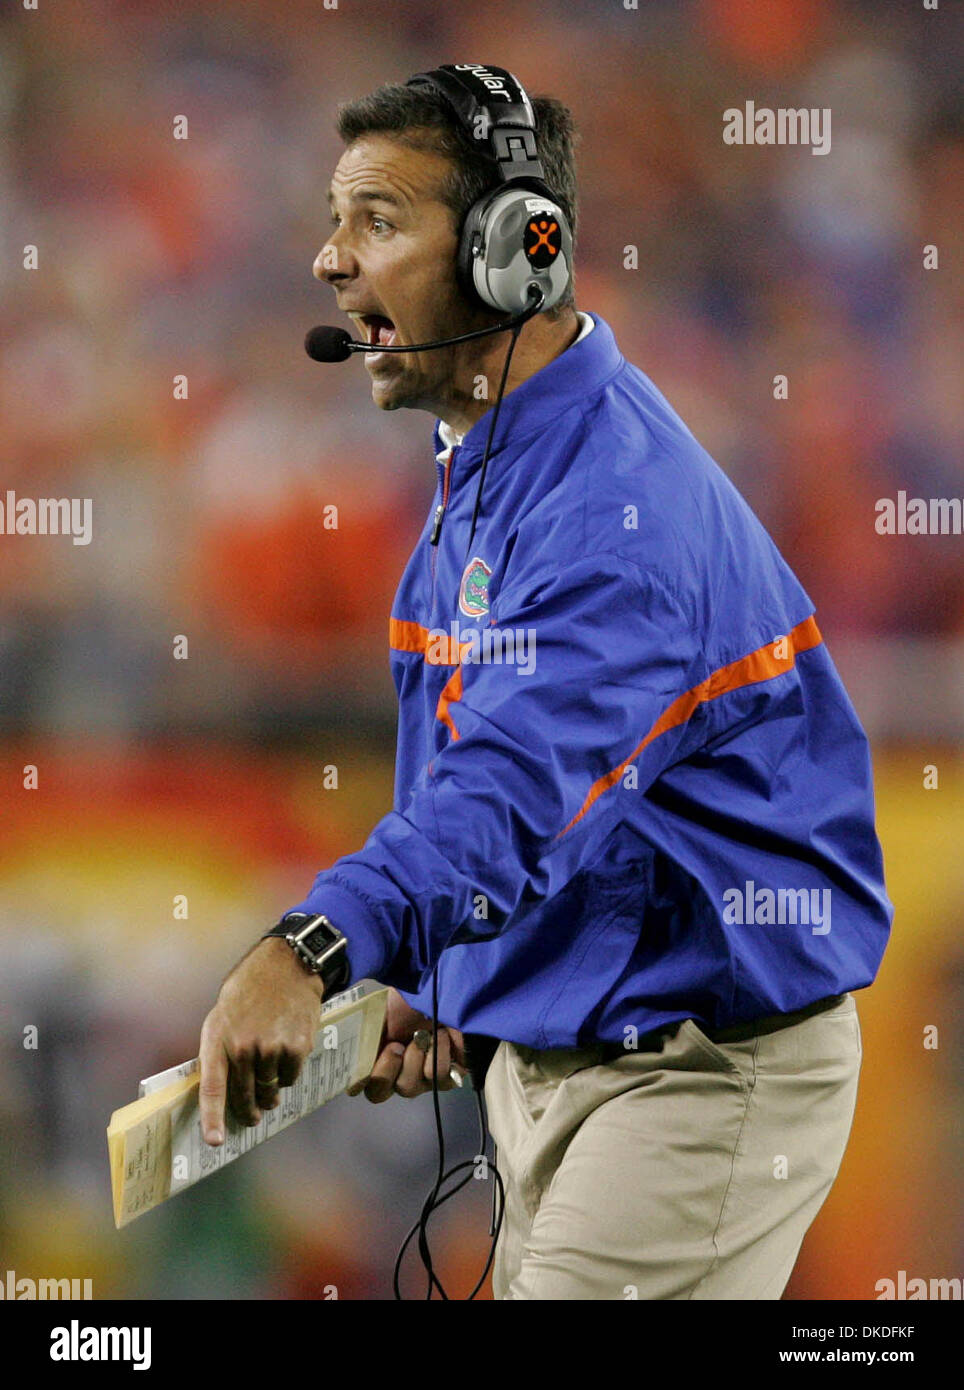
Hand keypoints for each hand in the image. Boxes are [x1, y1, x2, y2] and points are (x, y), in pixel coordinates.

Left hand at [198, 936, 324, 1144]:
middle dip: (250, 1111)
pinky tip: (287, 1054)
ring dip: (272, 1090)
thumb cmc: (248, 994)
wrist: (285, 967)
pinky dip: (290, 1073)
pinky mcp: (297, 1047)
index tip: (215, 1142)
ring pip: (272, 1088)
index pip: (213, 1088)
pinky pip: (292, 1077)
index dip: (213, 1118)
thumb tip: (222, 1092)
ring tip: (272, 1076)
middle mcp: (244, 1047)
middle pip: (247, 1096)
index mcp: (218, 1039)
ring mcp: (272, 1048)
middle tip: (254, 1117)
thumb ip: (219, 1053)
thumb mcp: (222, 1018)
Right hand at [347, 988, 467, 1102]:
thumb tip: (334, 1025)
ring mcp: (420, 1080)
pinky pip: (438, 1079)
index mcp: (374, 1057)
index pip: (356, 1084)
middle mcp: (395, 1073)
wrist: (446, 992)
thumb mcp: (378, 1008)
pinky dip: (438, 1054)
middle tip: (397, 1046)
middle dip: (386, 1069)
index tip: (364, 1061)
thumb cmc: (411, 1000)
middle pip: (378, 1093)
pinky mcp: (447, 1077)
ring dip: (414, 1058)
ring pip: (407, 1088)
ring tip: (423, 1034)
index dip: (356, 1080)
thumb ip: (355, 1024)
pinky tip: (442, 1035)